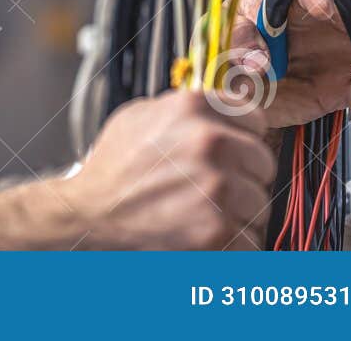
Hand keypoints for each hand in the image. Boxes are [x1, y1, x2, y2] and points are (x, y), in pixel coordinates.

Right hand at [30, 90, 276, 249]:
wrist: (87, 216)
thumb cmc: (112, 169)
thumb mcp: (140, 116)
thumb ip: (184, 109)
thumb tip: (225, 106)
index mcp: (193, 107)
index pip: (255, 120)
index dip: (241, 139)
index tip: (227, 153)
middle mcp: (209, 142)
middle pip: (263, 162)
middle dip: (243, 177)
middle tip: (210, 189)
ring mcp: (217, 187)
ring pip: (260, 202)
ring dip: (238, 213)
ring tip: (201, 213)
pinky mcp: (218, 230)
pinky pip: (251, 238)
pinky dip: (232, 244)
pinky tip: (201, 235)